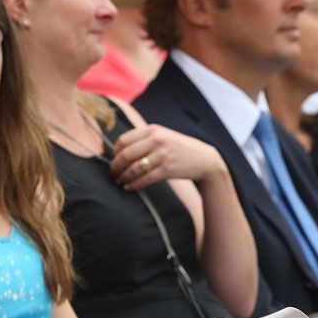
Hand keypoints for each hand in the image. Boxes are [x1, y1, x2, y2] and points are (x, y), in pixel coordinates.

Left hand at [109, 124, 226, 190]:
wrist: (204, 159)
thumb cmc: (178, 148)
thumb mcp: (162, 136)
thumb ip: (143, 139)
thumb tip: (118, 150)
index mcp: (152, 130)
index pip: (124, 140)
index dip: (115, 152)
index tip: (113, 159)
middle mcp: (157, 140)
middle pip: (126, 154)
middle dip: (116, 166)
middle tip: (112, 173)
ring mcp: (163, 154)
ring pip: (134, 168)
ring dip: (123, 177)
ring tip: (119, 181)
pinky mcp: (168, 169)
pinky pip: (145, 179)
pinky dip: (134, 184)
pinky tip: (129, 187)